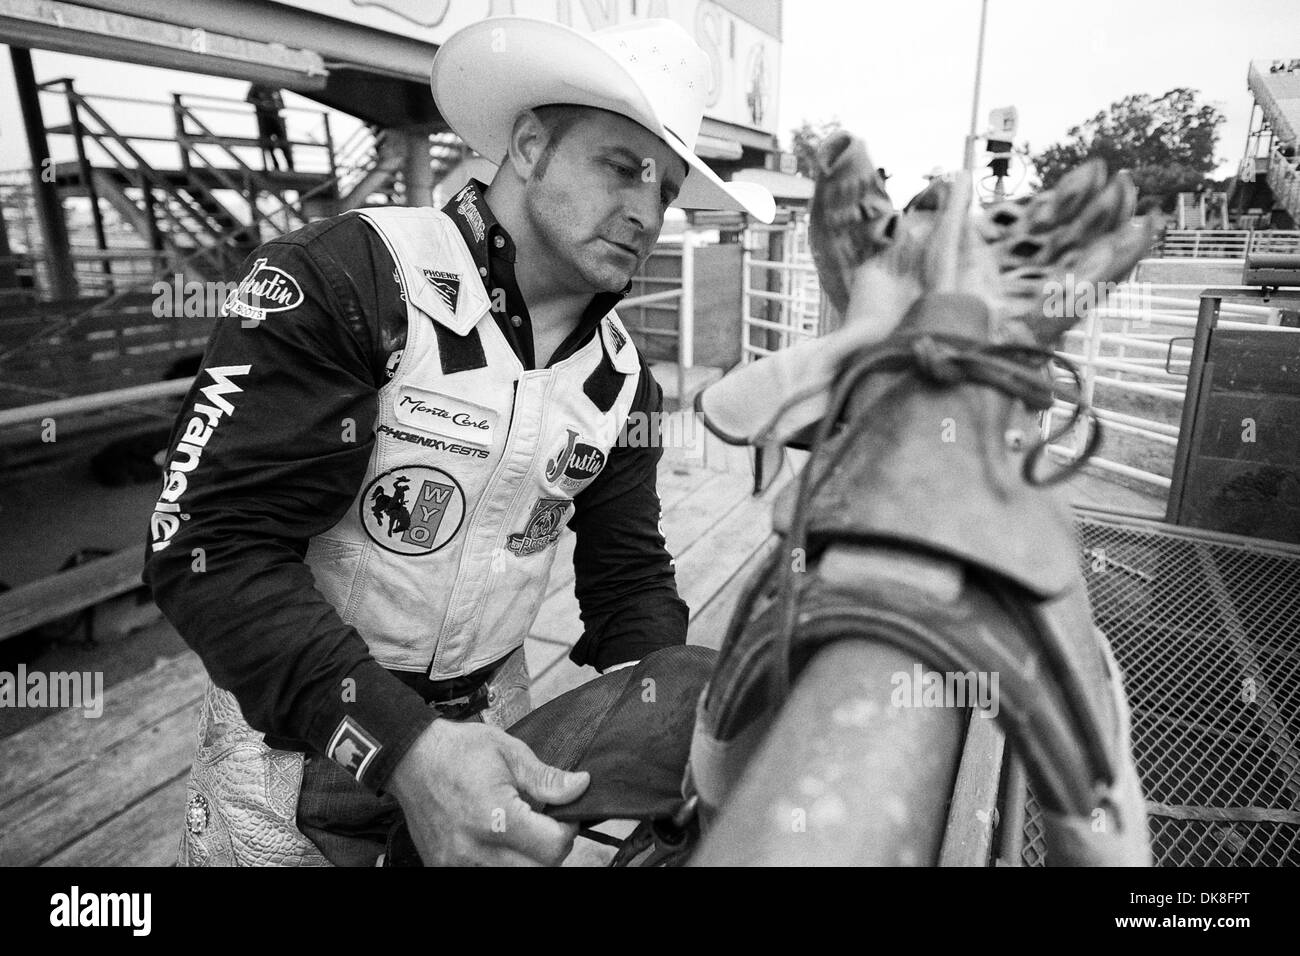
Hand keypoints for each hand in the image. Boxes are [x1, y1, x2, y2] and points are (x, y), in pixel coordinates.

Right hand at [389, 718, 588, 865]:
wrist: (411, 759)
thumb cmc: (458, 751)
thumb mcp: (509, 753)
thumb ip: (546, 778)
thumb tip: (581, 787)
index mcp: (494, 817)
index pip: (552, 847)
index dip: (567, 830)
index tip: (564, 815)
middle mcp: (474, 848)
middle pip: (538, 869)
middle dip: (551, 848)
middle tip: (545, 824)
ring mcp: (457, 862)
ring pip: (514, 876)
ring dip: (528, 858)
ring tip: (522, 831)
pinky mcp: (444, 867)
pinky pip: (486, 874)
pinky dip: (502, 862)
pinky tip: (499, 840)